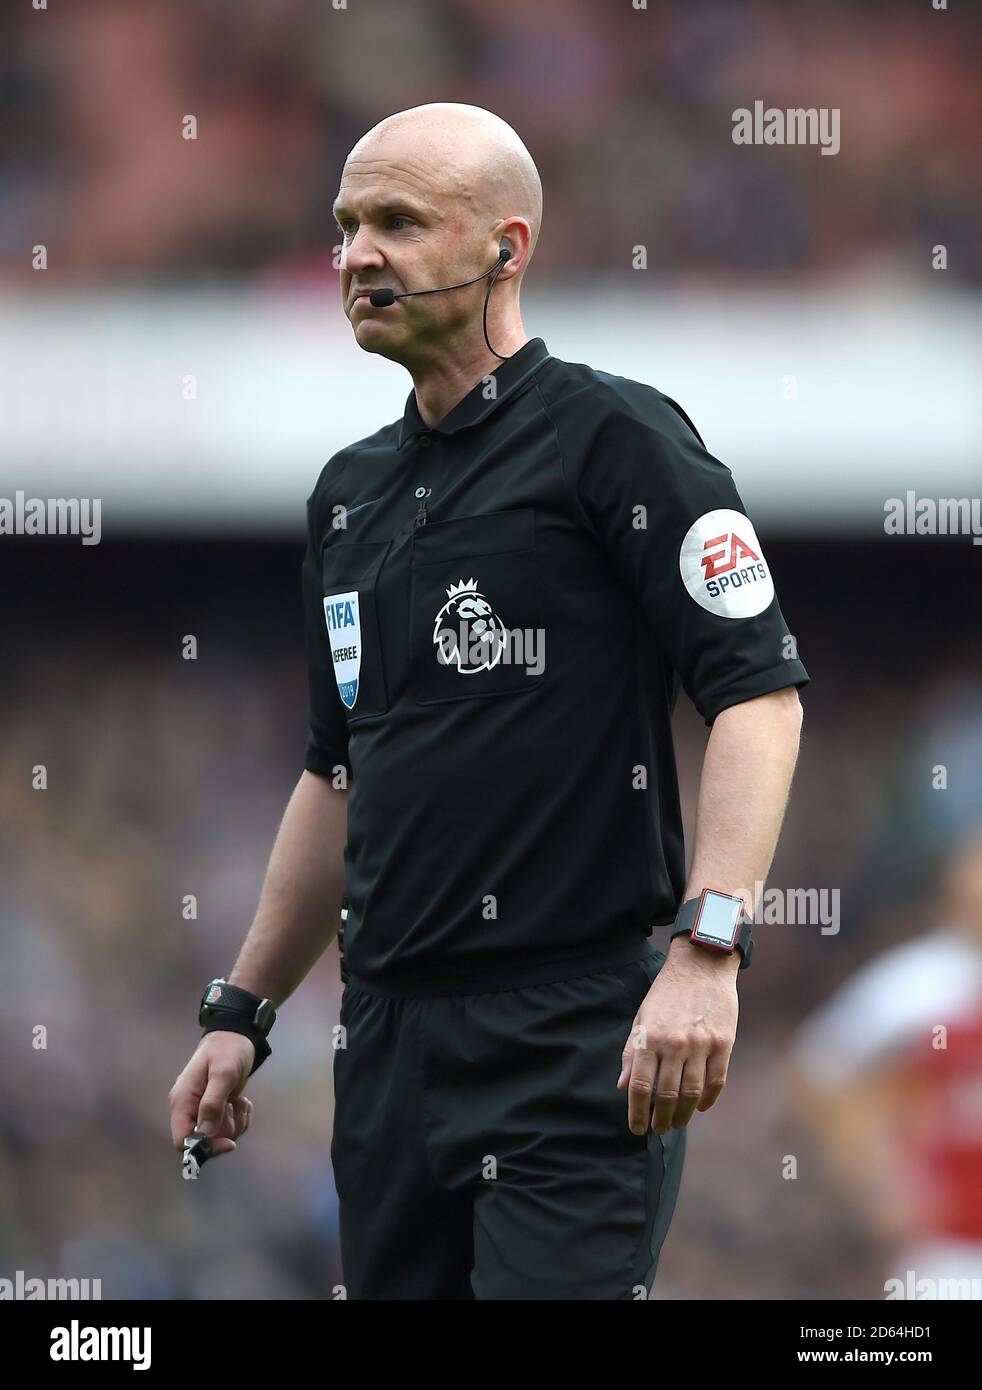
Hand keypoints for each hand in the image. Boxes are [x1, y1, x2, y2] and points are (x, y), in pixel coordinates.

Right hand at [169, 1032, 254, 1158]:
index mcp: (182, 1101)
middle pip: (203, 1141)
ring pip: (218, 1136)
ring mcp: (202, 1110)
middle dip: (224, 1131)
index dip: (203, 1147)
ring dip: (235, 1123)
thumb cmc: (228, 1050)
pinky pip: (229, 1127)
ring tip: (239, 1101)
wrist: (238, 1035)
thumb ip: (212, 1103)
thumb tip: (204, 1134)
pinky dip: (239, 1118)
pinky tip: (241, 1101)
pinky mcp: (216, 1109)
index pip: (182, 1140)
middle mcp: (189, 1109)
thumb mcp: (223, 1074)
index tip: (228, 1142)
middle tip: (234, 1108)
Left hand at [617, 940, 739, 1135]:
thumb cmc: (666, 992)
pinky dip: (708, 1100)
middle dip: (660, 1118)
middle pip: (666, 1094)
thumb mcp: (642, 1017)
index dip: (637, 1112)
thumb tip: (622, 1086)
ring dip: (683, 1114)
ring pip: (692, 1093)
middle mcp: (675, 1044)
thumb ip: (632, 1052)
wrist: (701, 965)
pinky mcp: (723, 1043)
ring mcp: (701, 1044)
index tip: (637, 1128)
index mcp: (650, 1037)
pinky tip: (700, 1108)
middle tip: (658, 1129)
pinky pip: (716, 1081)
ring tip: (676, 1123)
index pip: (640, 1086)